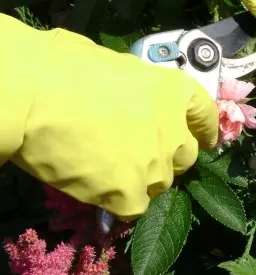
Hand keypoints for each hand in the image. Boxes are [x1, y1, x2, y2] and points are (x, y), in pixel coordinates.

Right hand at [9, 25, 217, 218]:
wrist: (31, 95)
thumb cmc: (65, 68)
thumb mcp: (118, 68)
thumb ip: (140, 91)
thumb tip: (132, 99)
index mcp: (175, 91)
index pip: (206, 115)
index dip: (205, 128)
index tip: (204, 138)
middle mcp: (174, 130)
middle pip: (185, 155)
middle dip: (167, 155)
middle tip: (138, 152)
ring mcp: (155, 165)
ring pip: (160, 183)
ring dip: (142, 179)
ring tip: (110, 170)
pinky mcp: (130, 194)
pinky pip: (135, 206)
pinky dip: (121, 201)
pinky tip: (101, 190)